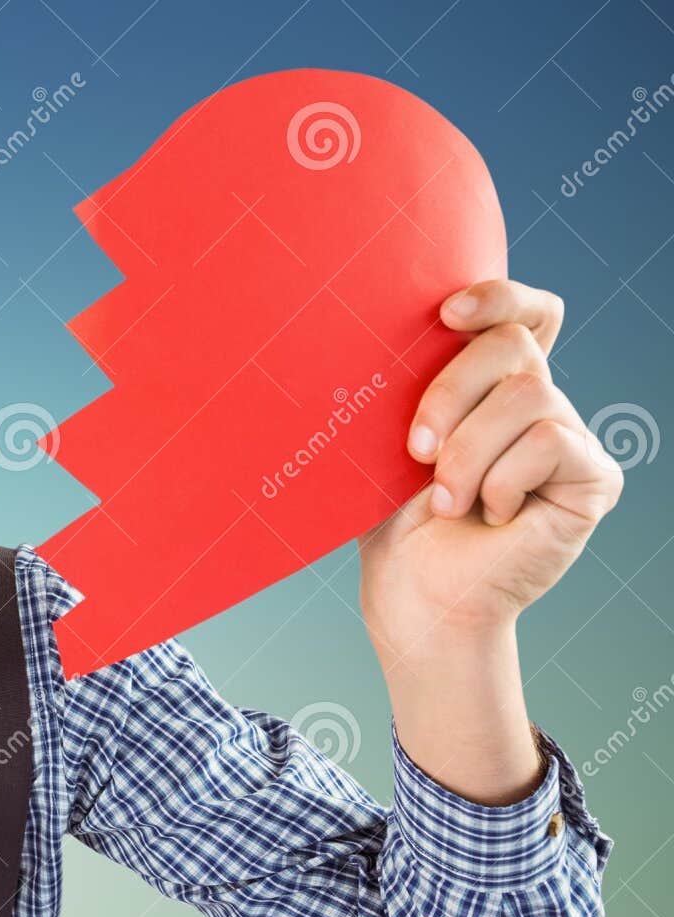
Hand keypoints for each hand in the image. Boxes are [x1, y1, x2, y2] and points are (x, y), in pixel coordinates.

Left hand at [359, 279, 622, 662]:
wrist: (415, 599)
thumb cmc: (393, 526)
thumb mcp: (380, 448)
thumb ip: (392, 393)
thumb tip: (344, 342)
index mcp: (488, 389)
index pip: (522, 316)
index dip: (499, 297)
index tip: (446, 314)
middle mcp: (536, 405)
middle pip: (513, 346)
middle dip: (450, 392)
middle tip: (415, 450)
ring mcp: (571, 439)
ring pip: (529, 396)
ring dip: (470, 451)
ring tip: (447, 500)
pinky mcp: (593, 478)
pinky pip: (552, 442)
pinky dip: (505, 479)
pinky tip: (491, 515)